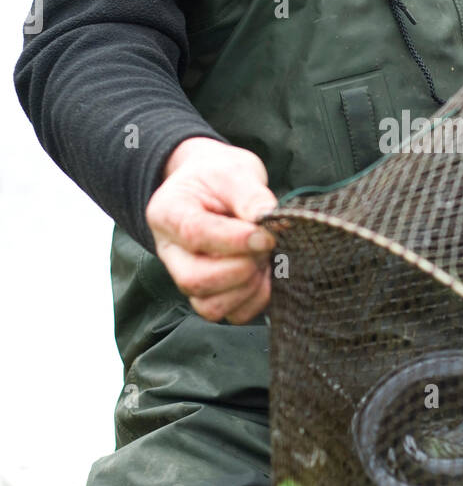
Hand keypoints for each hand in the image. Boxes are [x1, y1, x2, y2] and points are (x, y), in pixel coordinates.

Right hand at [146, 136, 277, 323]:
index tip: (266, 236)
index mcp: (168, 213)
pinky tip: (264, 274)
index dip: (234, 241)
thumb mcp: (234, 171)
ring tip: (264, 259)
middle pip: (195, 280)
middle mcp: (170, 251)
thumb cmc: (219, 177)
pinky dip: (254, 301)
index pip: (194, 234)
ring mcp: (187, 276)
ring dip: (248, 288)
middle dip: (240, 269)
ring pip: (209, 305)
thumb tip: (270, 222)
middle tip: (265, 246)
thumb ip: (250, 195)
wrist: (211, 185)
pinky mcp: (209, 293)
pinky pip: (230, 314)